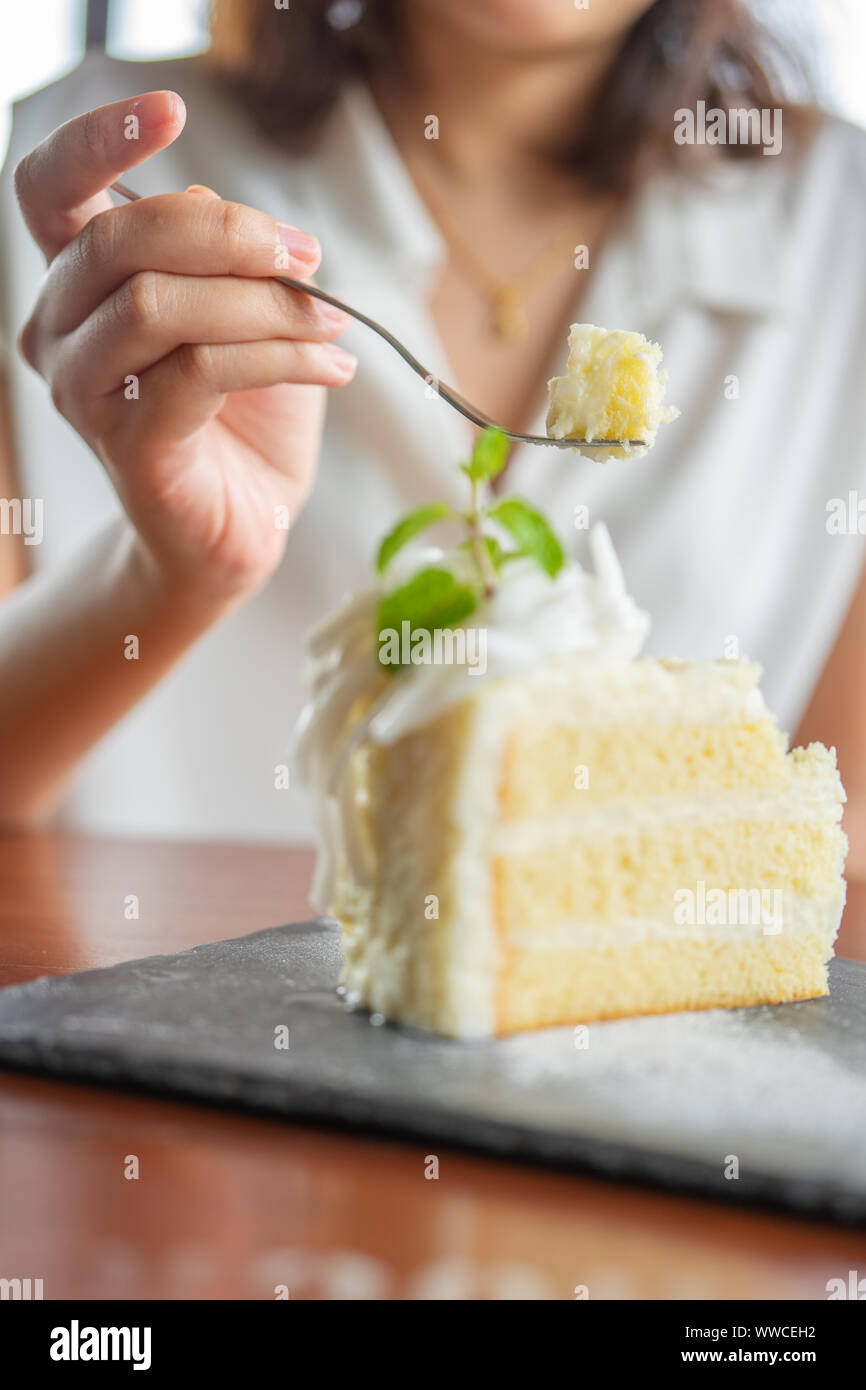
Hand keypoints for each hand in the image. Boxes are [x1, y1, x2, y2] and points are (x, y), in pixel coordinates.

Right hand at [15, 90, 355, 607]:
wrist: (240, 526)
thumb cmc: (242, 417)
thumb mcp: (246, 314)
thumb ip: (224, 256)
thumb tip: (221, 207)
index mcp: (80, 284)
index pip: (51, 192)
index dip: (96, 141)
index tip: (167, 109)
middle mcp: (61, 332)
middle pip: (117, 238)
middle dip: (226, 232)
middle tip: (307, 254)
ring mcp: (86, 393)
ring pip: (159, 304)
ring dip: (264, 301)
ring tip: (330, 321)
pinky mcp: (130, 446)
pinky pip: (201, 371)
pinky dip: (281, 355)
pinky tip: (332, 364)